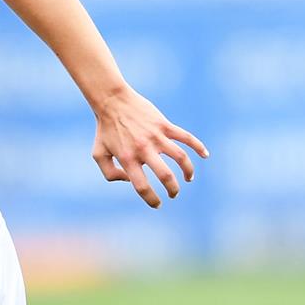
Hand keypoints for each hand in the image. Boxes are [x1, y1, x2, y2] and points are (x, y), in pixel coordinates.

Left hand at [90, 88, 208, 207]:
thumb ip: (110, 173)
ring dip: (188, 171)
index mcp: (128, 159)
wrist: (112, 101)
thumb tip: (129, 181)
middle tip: (174, 194)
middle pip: (166, 175)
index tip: (157, 204)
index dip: (151, 200)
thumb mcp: (99, 154)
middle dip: (173, 190)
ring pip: (181, 157)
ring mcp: (156, 136)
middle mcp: (144, 149)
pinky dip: (198, 146)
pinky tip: (205, 155)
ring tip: (188, 179)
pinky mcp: (164, 125)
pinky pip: (186, 137)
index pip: (142, 187)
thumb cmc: (105, 130)